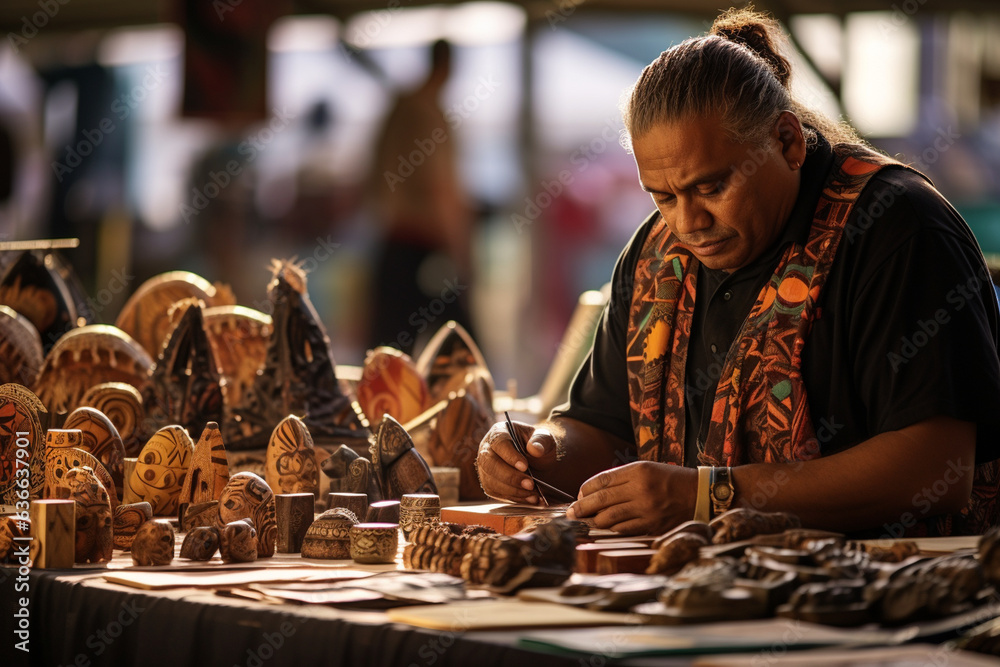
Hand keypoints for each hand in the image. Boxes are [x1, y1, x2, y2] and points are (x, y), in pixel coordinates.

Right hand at [476, 421, 557, 504]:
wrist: (539, 461)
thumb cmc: (539, 446)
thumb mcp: (545, 438)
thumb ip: (542, 440)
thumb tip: (534, 449)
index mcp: (499, 432)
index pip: (499, 443)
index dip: (510, 455)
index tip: (525, 466)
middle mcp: (487, 449)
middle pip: (490, 464)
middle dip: (510, 477)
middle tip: (530, 484)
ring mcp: (485, 468)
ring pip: (491, 482)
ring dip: (513, 490)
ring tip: (533, 494)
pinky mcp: (489, 483)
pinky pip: (497, 493)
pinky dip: (514, 498)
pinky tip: (530, 498)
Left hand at [566, 461, 696, 534]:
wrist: (698, 494)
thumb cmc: (668, 479)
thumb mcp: (646, 469)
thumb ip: (620, 478)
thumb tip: (592, 491)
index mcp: (638, 471)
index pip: (602, 480)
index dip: (586, 489)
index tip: (578, 495)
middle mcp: (641, 489)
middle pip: (601, 499)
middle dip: (582, 507)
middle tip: (570, 513)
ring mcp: (646, 509)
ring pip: (609, 518)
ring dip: (593, 521)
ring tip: (585, 521)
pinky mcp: (652, 526)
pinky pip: (623, 530)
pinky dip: (610, 529)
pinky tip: (604, 528)